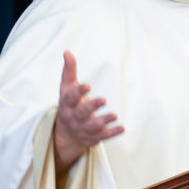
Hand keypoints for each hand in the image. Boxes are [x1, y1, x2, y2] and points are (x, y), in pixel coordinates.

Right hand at [53, 51, 123, 176]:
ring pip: (92, 126)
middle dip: (92, 106)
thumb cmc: (69, 105)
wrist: (65, 133)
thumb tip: (67, 51)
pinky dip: (112, 133)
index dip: (78, 92)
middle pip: (82, 112)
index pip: (71, 97)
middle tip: (104, 99)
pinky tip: (122, 128)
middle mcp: (74, 117)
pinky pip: (103, 136)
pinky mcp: (93, 137)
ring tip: (114, 115)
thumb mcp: (66, 87)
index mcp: (67, 104)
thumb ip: (69, 70)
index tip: (87, 85)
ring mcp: (83, 128)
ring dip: (103, 121)